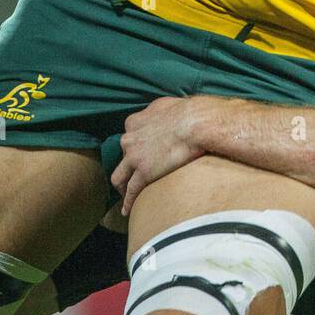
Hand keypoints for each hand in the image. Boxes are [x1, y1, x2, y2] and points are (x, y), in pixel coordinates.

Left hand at [111, 97, 206, 215]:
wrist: (195, 123)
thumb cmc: (188, 112)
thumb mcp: (168, 104)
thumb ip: (160, 110)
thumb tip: (166, 113)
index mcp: (134, 122)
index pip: (129, 136)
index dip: (135, 146)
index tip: (142, 153)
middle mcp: (129, 139)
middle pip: (122, 157)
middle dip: (127, 166)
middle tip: (134, 175)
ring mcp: (134, 158)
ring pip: (119, 176)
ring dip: (121, 187)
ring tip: (126, 196)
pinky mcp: (143, 174)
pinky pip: (131, 191)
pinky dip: (128, 202)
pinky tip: (127, 210)